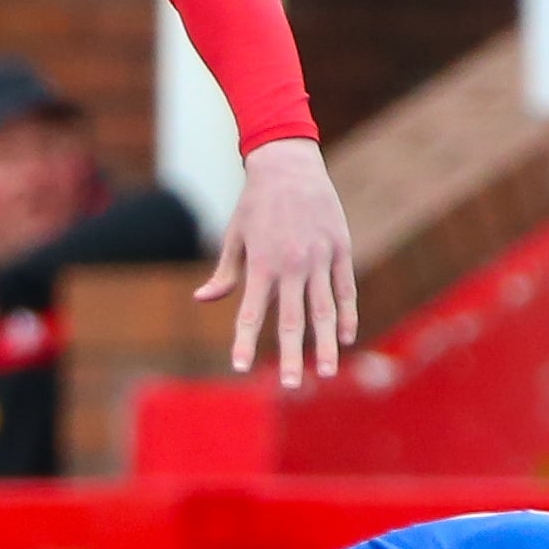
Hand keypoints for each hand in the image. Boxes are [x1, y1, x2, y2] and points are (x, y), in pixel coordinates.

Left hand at [197, 137, 360, 388]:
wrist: (288, 164)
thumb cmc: (255, 202)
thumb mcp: (235, 235)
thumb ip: (225, 273)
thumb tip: (202, 299)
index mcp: (260, 264)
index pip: (250, 313)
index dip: (244, 341)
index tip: (240, 367)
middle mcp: (290, 265)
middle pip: (291, 320)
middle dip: (290, 355)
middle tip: (289, 384)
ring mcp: (318, 258)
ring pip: (324, 309)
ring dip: (325, 343)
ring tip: (327, 372)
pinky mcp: (339, 249)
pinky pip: (345, 289)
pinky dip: (347, 314)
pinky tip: (346, 336)